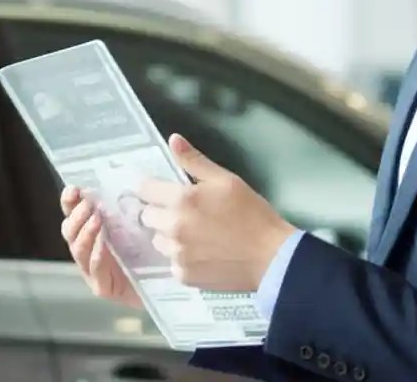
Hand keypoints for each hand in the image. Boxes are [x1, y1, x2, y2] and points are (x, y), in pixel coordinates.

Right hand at [60, 186, 142, 308]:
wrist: (166, 285)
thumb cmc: (153, 250)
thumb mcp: (140, 223)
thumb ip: (129, 206)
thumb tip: (129, 181)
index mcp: (93, 231)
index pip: (73, 213)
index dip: (69, 201)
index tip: (74, 190)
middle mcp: (89, 250)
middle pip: (69, 231)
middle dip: (76, 216)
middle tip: (89, 205)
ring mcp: (92, 271)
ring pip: (79, 250)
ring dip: (85, 233)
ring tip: (97, 220)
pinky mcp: (103, 288)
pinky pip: (94, 271)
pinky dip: (97, 257)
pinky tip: (103, 246)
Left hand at [139, 134, 296, 290]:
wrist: (271, 257)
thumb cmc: (251, 213)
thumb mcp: (226, 180)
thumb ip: (194, 161)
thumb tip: (173, 140)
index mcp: (181, 199)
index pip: (145, 190)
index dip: (154, 189)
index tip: (165, 192)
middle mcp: (172, 227)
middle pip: (148, 216)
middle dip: (161, 212)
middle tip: (186, 213)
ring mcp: (176, 254)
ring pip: (158, 241)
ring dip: (170, 236)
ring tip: (195, 235)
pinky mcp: (183, 276)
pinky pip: (172, 262)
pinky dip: (182, 258)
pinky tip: (203, 254)